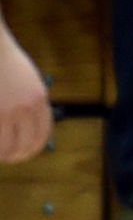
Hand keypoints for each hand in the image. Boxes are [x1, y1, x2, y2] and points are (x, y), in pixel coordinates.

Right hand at [0, 23, 52, 162]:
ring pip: (8, 148)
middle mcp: (27, 108)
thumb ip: (30, 103)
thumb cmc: (4, 62)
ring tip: (1, 153)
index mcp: (39, 99)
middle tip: (8, 157)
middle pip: (26, 145)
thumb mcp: (27, 81)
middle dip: (17, 155)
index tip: (24, 152)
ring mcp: (7, 112)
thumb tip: (26, 130)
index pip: (42, 134)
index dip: (33, 148)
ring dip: (4, 154)